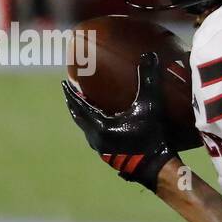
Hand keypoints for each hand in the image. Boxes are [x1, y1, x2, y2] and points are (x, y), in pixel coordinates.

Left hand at [62, 52, 174, 190]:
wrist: (157, 166)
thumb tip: (149, 55)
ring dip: (83, 116)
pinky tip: (103, 123)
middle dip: (74, 103)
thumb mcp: (150, 105)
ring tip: (85, 106)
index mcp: (99, 125)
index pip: (79, 106)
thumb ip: (149, 80)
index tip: (64, 82)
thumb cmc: (151, 136)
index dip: (71, 93)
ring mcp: (102, 149)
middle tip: (71, 92)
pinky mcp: (110, 156)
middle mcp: (96, 138)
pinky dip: (93, 125)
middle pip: (78, 117)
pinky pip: (95, 136)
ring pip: (86, 128)